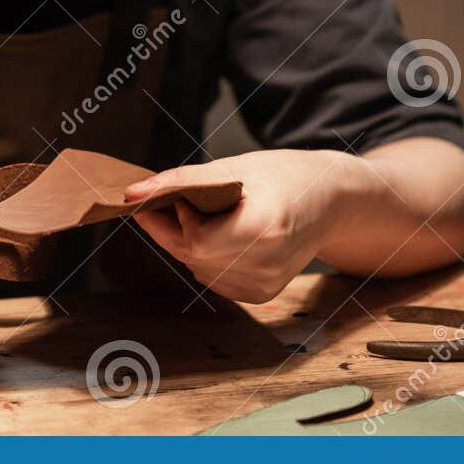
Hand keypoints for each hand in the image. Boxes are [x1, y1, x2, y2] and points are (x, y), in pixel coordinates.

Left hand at [123, 149, 370, 303]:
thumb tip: (133, 194)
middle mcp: (268, 265)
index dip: (175, 219)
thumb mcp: (232, 168)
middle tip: (175, 201)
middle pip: (193, 256)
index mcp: (266, 231)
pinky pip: (213, 278)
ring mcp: (266, 286)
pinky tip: (223, 234)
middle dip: (175, 229)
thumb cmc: (285, 176)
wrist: (330, 199)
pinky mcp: (261, 295)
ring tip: (210, 214)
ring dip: (190, 243)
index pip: (196, 240)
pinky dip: (207, 256)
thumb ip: (181, 182)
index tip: (171, 196)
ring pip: (198, 269)